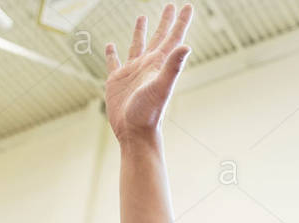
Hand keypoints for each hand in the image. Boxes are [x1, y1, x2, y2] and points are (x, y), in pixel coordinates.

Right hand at [104, 4, 192, 146]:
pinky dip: (112, 53)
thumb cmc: (149, 113)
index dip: (180, 21)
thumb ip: (172, 66)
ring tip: (142, 17)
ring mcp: (132, 72)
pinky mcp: (117, 81)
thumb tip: (186, 46)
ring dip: (140, 32)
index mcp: (159, 64)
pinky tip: (110, 46)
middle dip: (165, 21)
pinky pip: (114, 62)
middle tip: (170, 5)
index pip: (173, 38)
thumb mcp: (161, 86)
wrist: (134, 133)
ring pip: (137, 46)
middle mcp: (147, 65)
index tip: (188, 6)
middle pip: (158, 37)